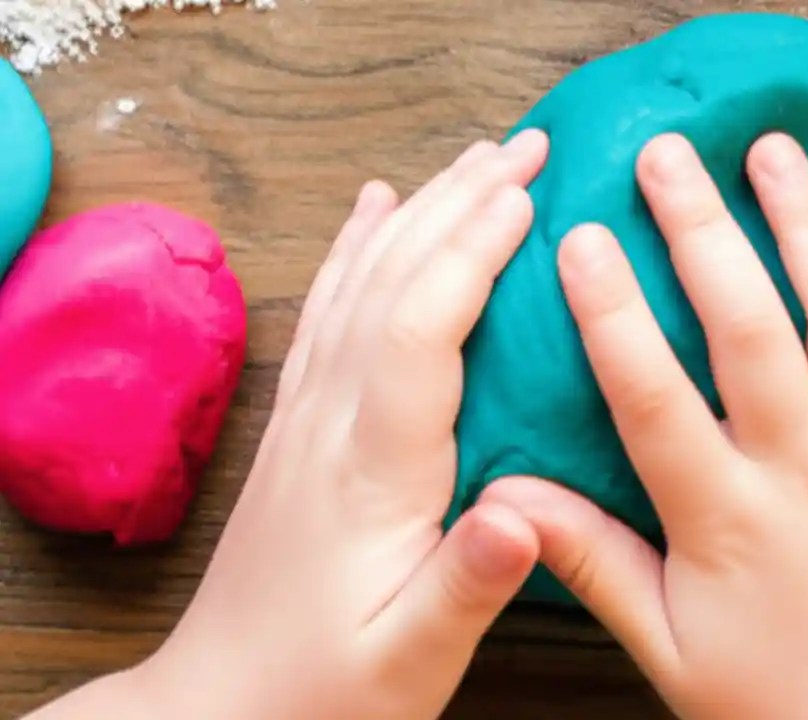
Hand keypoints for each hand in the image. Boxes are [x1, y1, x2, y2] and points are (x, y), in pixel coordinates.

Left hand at [26, 130, 549, 719]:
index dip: (472, 252)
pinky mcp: (303, 426)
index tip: (527, 196)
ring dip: (418, 210)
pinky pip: (330, 312)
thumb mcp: (410, 659)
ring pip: (360, 283)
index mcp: (372, 470)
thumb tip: (523, 514)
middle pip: (390, 281)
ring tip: (472, 158)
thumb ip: (467, 584)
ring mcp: (308, 416)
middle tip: (527, 147)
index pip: (419, 329)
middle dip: (458, 203)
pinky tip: (375, 209)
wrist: (221, 705)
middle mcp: (332, 422)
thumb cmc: (324, 688)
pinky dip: (357, 248)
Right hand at [485, 133, 807, 719]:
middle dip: (703, 232)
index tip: (578, 238)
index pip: (654, 397)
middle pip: (751, 331)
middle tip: (667, 154)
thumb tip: (512, 497)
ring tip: (774, 154)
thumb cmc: (780, 705)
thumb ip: (594, 563)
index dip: (612, 312)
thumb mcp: (669, 648)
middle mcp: (807, 474)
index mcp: (726, 520)